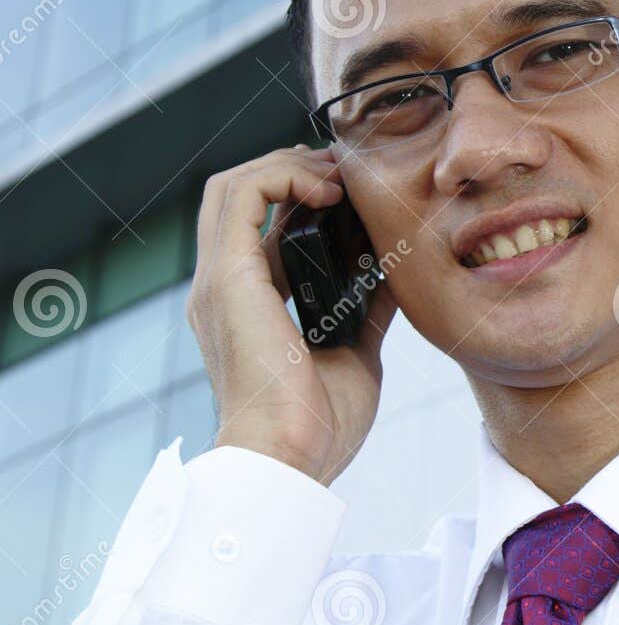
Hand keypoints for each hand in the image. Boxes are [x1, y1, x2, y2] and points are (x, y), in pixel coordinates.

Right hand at [187, 144, 397, 484]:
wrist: (290, 459)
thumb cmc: (319, 424)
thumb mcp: (354, 349)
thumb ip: (366, 308)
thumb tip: (393, 274)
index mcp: (247, 304)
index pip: (259, 225)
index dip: (300, 194)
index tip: (352, 193)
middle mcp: (224, 287)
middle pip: (240, 194)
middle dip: (294, 169)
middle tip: (347, 174)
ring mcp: (219, 281)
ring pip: (232, 185)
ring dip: (287, 165)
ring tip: (337, 176)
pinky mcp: (227, 277)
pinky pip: (239, 196)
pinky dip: (281, 176)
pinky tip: (326, 189)